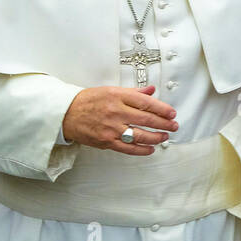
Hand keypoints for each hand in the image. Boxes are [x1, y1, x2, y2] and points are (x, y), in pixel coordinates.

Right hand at [62, 85, 178, 154]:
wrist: (66, 114)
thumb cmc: (88, 101)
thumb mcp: (111, 90)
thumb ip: (133, 92)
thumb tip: (151, 91)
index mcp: (117, 96)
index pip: (146, 103)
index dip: (162, 109)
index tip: (172, 113)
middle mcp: (115, 112)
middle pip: (146, 119)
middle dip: (164, 124)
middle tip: (173, 125)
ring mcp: (111, 128)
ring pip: (140, 135)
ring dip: (156, 137)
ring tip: (164, 136)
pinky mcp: (107, 141)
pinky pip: (128, 148)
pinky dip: (141, 150)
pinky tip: (150, 148)